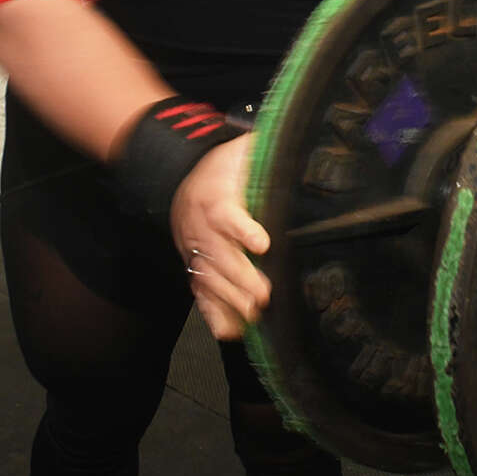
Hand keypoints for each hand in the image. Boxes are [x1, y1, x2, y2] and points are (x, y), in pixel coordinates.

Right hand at [169, 137, 271, 339]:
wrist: (182, 179)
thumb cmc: (222, 168)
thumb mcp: (240, 152)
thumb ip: (261, 152)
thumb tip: (294, 143)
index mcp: (217, 200)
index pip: (228, 216)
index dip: (243, 230)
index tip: (262, 242)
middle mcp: (204, 230)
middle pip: (221, 256)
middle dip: (242, 278)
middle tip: (264, 295)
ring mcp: (197, 252)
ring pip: (211, 279)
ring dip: (231, 299)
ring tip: (253, 315)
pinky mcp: (195, 267)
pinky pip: (201, 294)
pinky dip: (213, 315)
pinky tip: (229, 332)